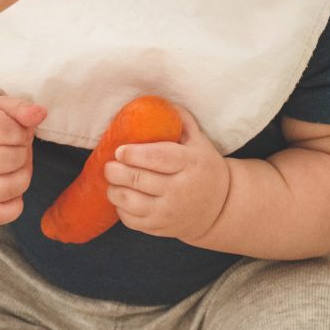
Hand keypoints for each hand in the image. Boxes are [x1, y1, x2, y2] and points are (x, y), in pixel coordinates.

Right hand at [0, 95, 46, 223]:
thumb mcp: (1, 106)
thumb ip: (21, 108)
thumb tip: (40, 113)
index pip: (6, 131)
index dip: (20, 130)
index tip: (15, 130)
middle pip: (10, 160)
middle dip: (22, 152)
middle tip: (15, 148)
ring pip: (7, 188)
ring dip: (22, 176)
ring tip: (14, 167)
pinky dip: (12, 208)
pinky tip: (13, 191)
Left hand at [104, 106, 230, 241]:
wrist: (219, 208)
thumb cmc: (203, 167)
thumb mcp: (199, 142)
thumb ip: (180, 120)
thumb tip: (156, 101)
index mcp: (190, 163)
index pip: (158, 158)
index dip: (134, 154)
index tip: (120, 150)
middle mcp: (180, 190)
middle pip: (137, 179)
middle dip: (115, 171)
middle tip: (109, 164)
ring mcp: (169, 212)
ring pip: (130, 202)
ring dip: (113, 190)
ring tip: (112, 181)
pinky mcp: (160, 228)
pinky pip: (131, 220)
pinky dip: (120, 208)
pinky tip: (122, 197)